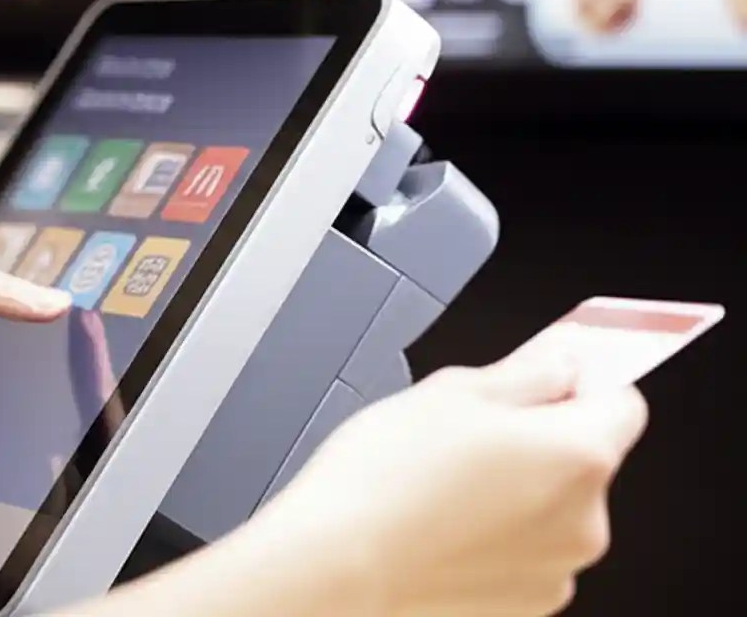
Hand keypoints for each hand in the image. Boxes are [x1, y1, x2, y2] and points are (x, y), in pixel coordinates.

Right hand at [256, 351, 647, 616]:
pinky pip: (523, 554)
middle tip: (468, 432)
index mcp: (578, 453)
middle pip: (583, 458)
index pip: (620, 399)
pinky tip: (438, 524)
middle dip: (537, 440)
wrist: (331, 568)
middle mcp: (585, 520)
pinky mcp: (522, 605)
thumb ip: (525, 371)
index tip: (544, 376)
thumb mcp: (449, 392)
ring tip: (441, 484)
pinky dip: (493, 538)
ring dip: (515, 492)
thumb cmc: (379, 483)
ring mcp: (555, 571)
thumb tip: (561, 360)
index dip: (579, 381)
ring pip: (550, 509)